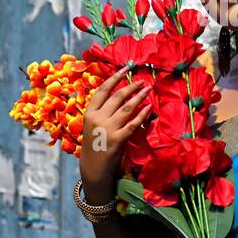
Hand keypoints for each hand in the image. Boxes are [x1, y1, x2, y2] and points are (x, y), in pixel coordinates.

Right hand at [78, 66, 151, 201]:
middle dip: (131, 86)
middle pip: (117, 96)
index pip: (103, 90)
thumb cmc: (95, 145)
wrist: (93, 168)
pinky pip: (133, 124)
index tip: (125, 68)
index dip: (115, 77)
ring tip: (147, 89)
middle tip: (142, 81)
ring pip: (126, 107)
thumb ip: (103, 112)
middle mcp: (97, 118)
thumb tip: (121, 95)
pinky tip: (148, 108)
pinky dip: (142, 114)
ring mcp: (107, 129)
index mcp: (89, 113)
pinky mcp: (118, 140)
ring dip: (139, 96)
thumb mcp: (93, 125)